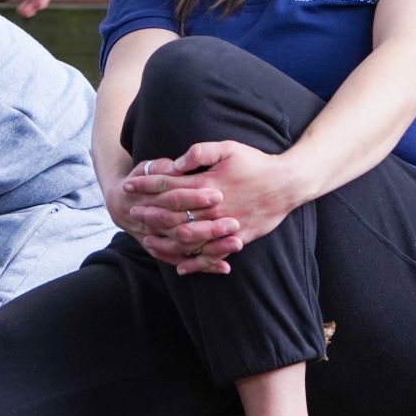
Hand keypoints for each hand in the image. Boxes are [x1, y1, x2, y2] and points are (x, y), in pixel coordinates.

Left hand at [121, 142, 315, 273]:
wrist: (287, 183)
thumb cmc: (256, 163)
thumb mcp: (228, 148)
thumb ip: (199, 153)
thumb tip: (176, 163)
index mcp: (206, 185)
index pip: (167, 186)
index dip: (145, 184)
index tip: (128, 184)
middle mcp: (212, 208)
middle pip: (172, 214)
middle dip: (148, 212)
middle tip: (131, 212)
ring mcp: (223, 226)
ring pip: (187, 239)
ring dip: (164, 240)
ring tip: (147, 240)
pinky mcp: (236, 238)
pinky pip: (210, 254)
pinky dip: (193, 262)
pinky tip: (178, 266)